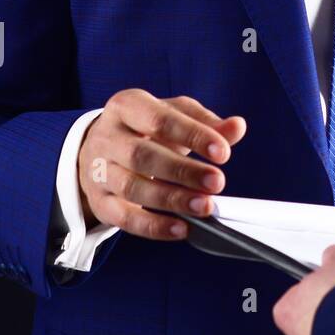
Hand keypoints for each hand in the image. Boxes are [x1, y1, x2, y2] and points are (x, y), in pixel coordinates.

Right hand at [77, 89, 245, 239]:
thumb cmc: (145, 127)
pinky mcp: (99, 202)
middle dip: (183, 171)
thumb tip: (237, 127)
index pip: (160, 120)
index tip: (223, 152)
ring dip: (171, 200)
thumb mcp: (175, 113)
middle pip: (142, 156)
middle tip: (217, 182)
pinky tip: (181, 228)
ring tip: (204, 206)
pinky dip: (153, 226)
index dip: (193, 135)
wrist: (100, 146)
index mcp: (126, 106)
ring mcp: (97, 171)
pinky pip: (123, 219)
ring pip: (131, 188)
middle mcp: (107, 138)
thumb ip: (207, 122)